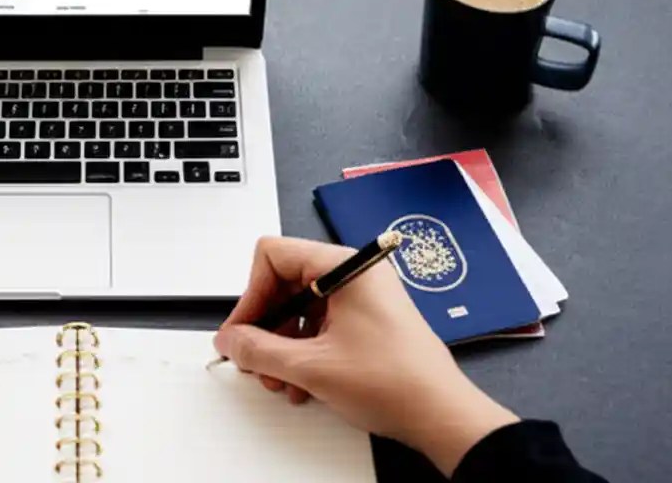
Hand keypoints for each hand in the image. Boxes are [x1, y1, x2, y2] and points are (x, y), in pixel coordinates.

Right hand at [214, 236, 518, 475]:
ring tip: (280, 379)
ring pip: (299, 309)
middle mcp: (354, 274)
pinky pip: (319, 325)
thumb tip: (230, 340)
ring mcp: (362, 298)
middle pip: (283, 283)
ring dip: (281, 346)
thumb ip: (259, 350)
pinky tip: (301, 382)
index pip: (273, 256)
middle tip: (254, 358)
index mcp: (345, 266)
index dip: (251, 295)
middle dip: (265, 326)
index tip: (242, 331)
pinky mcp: (366, 321)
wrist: (441, 415)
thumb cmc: (395, 382)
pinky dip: (303, 352)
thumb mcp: (311, 367)